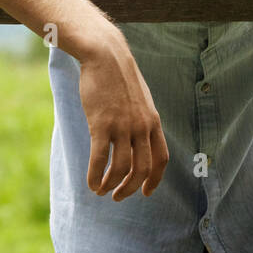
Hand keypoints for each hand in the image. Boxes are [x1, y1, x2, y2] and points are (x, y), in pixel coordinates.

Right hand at [76, 37, 168, 200]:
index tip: (145, 192)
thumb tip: (138, 140)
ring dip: (110, 185)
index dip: (154, 180)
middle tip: (117, 196)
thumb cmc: (120, 77)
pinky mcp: (101, 124)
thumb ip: (142, 120)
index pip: (161, 159)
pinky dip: (95, 176)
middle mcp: (141, 127)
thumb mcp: (140, 100)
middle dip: (129, 188)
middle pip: (141, 169)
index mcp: (153, 122)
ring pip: (120, 168)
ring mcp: (122, 126)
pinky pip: (99, 159)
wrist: (106, 56)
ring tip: (101, 191)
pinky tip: (91, 184)